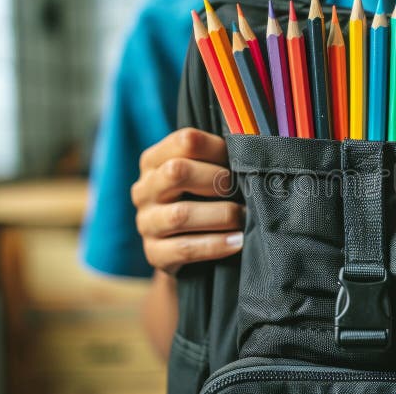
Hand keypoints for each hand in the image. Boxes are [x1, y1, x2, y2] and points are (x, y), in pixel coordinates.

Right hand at [131, 128, 243, 274]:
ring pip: (181, 215)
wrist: (182, 247)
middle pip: (177, 172)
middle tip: (240, 190)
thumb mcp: (202, 173)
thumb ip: (217, 158)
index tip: (238, 160)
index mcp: (155, 161)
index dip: (217, 148)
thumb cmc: (200, 199)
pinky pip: (185, 249)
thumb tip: (250, 149)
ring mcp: (146, 222)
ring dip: (221, 215)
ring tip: (244, 217)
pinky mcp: (154, 253)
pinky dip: (216, 245)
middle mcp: (144, 189)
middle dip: (217, 180)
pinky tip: (237, 241)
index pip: (184, 141)